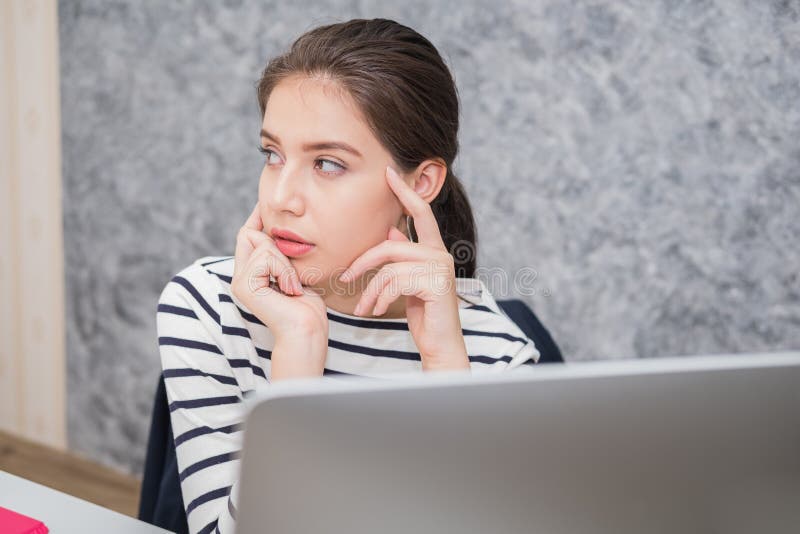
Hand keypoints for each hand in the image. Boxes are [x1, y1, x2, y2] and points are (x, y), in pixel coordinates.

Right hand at [231, 203, 328, 376]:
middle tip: (290, 273)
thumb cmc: (307, 306)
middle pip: (248, 233)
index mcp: (250, 273)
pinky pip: (266, 257)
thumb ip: (281, 254)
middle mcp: (240, 276)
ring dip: (284, 262)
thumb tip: (279, 226)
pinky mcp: (244, 285)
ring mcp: (239, 281)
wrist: (307, 330)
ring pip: (262, 245)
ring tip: (292, 285)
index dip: (256, 217)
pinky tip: (289, 290)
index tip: (266, 203)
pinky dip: (284, 270)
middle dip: (275, 244)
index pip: (247, 234)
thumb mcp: (294, 271)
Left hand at [339, 166, 469, 370]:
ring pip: (390, 267)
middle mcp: (441, 254)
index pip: (420, 212)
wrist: (440, 345)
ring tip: (363, 307)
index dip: (405, 191)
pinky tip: (375, 311)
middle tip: (344, 278)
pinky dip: (379, 298)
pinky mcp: (437, 284)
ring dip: (370, 290)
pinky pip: (395, 282)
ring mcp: (441, 268)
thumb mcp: (407, 283)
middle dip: (363, 262)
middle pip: (390, 245)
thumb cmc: (424, 315)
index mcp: (434, 250)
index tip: (389, 172)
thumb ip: (402, 257)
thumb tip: (391, 231)